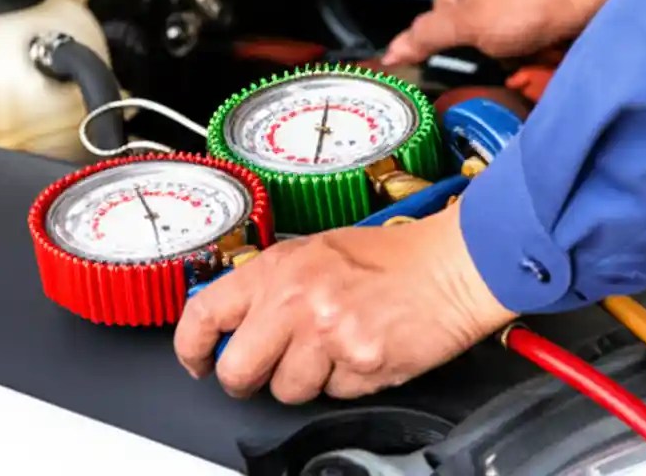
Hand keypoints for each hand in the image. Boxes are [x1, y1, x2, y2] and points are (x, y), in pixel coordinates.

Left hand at [173, 202, 514, 402]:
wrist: (453, 265)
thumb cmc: (395, 256)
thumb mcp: (320, 251)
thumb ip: (276, 283)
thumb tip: (238, 319)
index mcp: (281, 267)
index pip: (207, 312)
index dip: (192, 345)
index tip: (197, 358)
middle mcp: (297, 300)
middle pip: (237, 369)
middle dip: (245, 378)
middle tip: (262, 371)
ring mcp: (328, 336)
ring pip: (287, 389)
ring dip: (306, 379)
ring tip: (334, 348)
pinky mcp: (360, 365)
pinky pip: (333, 394)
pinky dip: (346, 381)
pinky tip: (363, 350)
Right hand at [383, 0, 628, 65]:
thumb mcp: (469, 23)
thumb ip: (429, 36)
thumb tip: (394, 48)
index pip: (436, 22)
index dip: (448, 47)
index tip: (454, 64)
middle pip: (469, 36)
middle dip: (484, 55)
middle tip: (499, 59)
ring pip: (498, 44)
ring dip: (511, 59)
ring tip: (527, 56)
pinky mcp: (539, 11)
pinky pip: (524, 43)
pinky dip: (532, 55)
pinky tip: (542, 54)